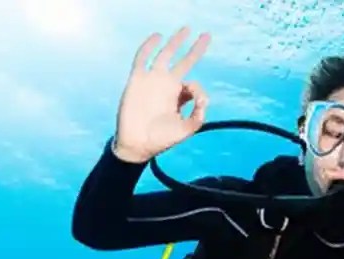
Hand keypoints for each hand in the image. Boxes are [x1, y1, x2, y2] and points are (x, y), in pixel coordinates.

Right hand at [112, 27, 211, 163]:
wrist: (136, 144)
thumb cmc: (160, 140)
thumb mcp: (185, 131)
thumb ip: (198, 117)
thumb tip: (204, 100)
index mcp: (178, 97)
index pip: (193, 84)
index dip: (198, 89)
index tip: (199, 100)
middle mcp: (167, 85)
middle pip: (184, 61)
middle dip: (195, 49)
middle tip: (206, 36)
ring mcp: (152, 80)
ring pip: (165, 54)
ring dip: (176, 42)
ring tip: (186, 29)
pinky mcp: (137, 79)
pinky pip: (143, 58)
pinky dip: (149, 46)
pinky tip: (158, 37)